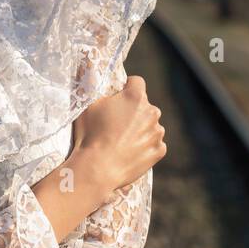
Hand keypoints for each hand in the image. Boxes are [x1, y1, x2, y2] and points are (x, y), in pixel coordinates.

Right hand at [70, 74, 165, 191]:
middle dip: (134, 111)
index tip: (119, 97)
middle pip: (145, 106)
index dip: (127, 87)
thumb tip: (96, 79)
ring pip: (151, 125)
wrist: (98, 168)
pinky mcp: (159, 150)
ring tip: (122, 142)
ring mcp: (157, 132)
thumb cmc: (91, 134)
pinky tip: (130, 153)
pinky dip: (145, 147)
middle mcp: (152, 112)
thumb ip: (99, 90)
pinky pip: (154, 144)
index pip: (136, 82)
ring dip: (141, 129)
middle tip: (117, 124)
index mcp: (135, 97)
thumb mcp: (89, 105)